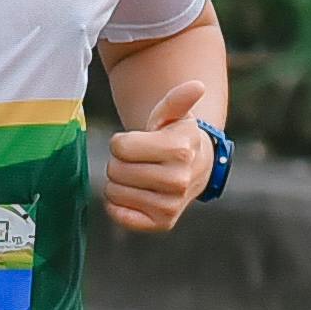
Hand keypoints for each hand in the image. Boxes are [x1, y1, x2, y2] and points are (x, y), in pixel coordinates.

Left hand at [102, 82, 213, 232]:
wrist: (195, 167)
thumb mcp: (174, 115)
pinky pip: (119, 215)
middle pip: (115, 170)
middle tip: (138, 160)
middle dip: (119, 161)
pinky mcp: (162, 223)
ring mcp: (171, 205)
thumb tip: (197, 86)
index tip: (137, 142)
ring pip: (113, 192)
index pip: (119, 147)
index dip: (122, 142)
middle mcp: (178, 180)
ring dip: (119, 182)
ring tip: (139, 175)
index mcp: (180, 150)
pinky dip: (118, 204)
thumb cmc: (176, 136)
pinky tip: (134, 194)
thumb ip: (177, 100)